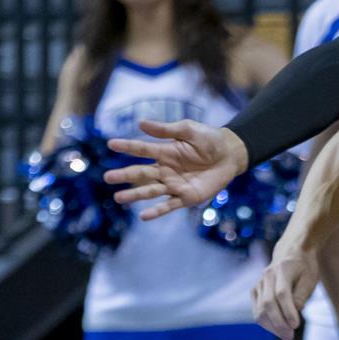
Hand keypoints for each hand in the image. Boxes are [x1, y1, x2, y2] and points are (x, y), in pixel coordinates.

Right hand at [105, 119, 249, 219]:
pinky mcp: (186, 197)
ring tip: (118, 198)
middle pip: (141, 174)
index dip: (127, 147)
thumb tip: (141, 123)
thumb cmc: (209, 139)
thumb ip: (166, 130)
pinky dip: (157, 211)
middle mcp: (166, 170)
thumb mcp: (188, 130)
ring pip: (150, 191)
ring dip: (135, 195)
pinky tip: (143, 216)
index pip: (142, 150)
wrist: (230, 155)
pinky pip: (169, 205)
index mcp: (165, 152)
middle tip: (108, 177)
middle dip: (125, 176)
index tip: (111, 144)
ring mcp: (175, 185)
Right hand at [251, 248, 320, 339]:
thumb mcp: (310, 279)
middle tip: (290, 336)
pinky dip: (265, 322)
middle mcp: (267, 275)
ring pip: (260, 309)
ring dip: (272, 326)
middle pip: (268, 303)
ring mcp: (259, 283)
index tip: (296, 325)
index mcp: (283, 270)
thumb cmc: (304, 268)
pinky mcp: (255, 290)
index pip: (282, 294)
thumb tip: (296, 311)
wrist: (291, 254)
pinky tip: (277, 329)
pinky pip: (257, 310)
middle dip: (279, 323)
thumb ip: (302, 295)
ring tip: (286, 335)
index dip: (288, 311)